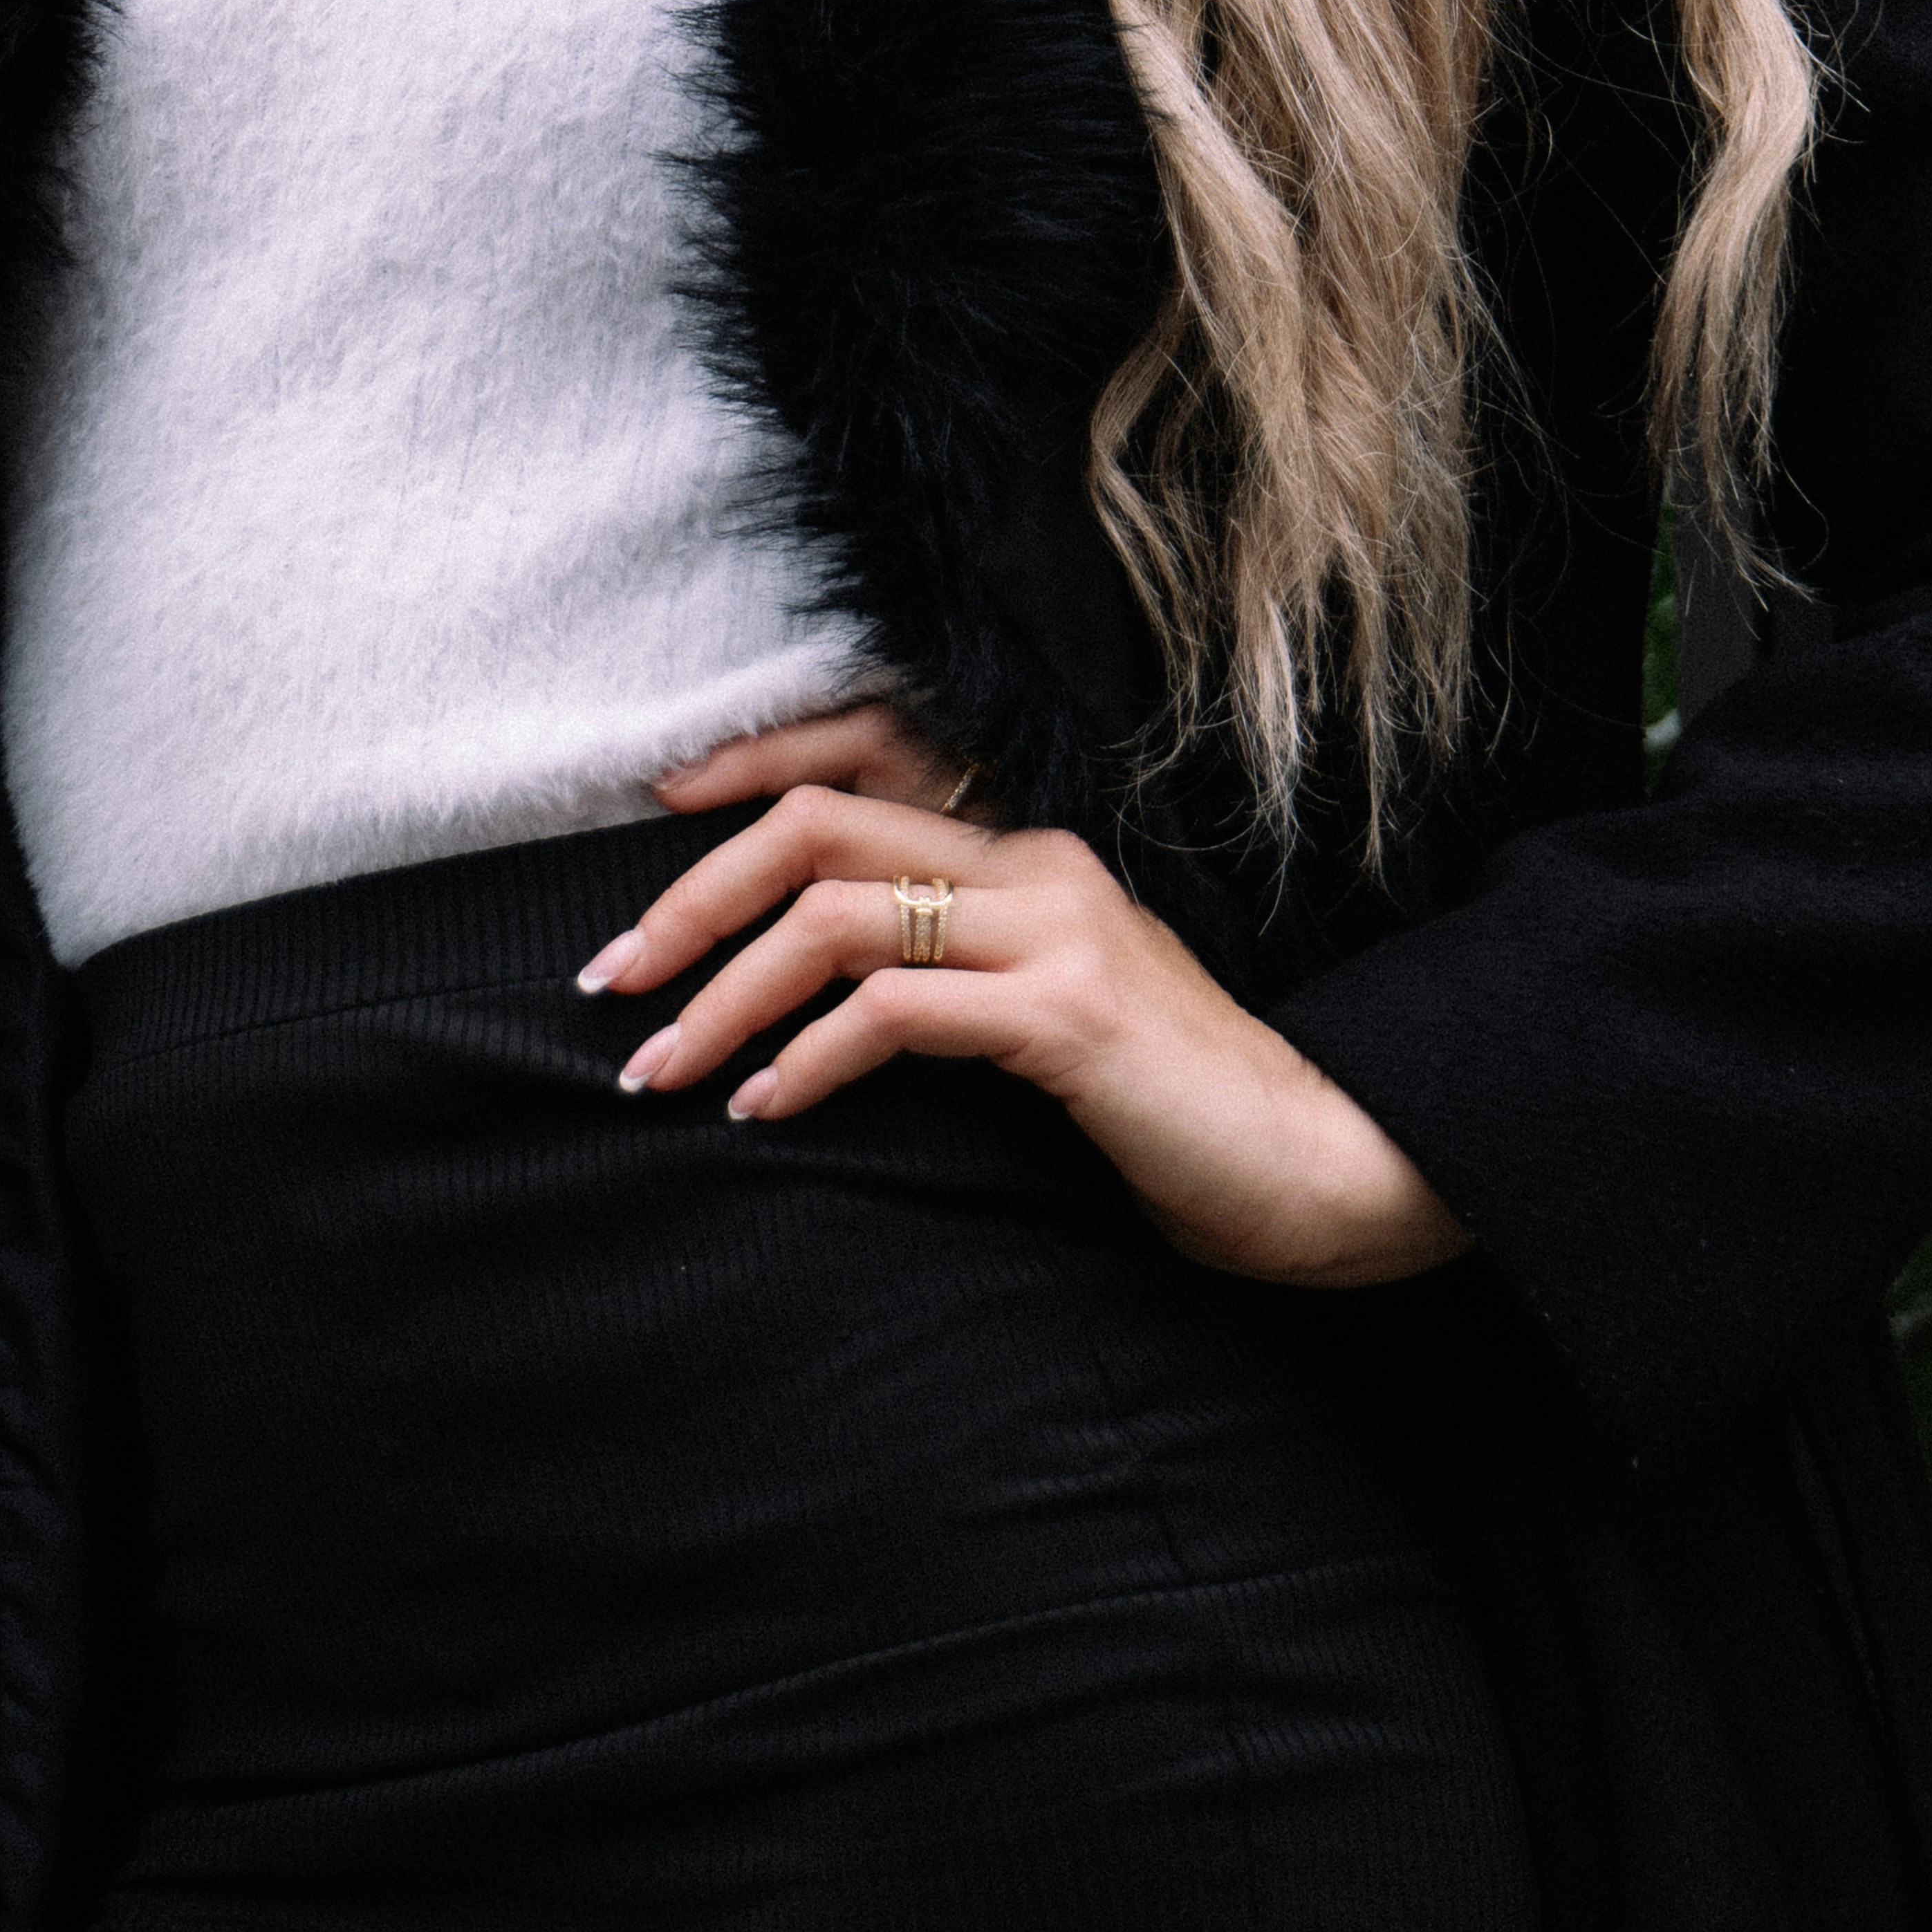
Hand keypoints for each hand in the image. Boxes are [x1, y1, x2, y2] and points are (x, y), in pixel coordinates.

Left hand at [608, 711, 1470, 1290]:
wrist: (1317, 1167)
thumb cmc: (1172, 1114)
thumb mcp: (1045, 1024)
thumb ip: (954, 986)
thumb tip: (813, 1007)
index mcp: (1030, 855)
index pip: (867, 765)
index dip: (749, 771)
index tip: (652, 823)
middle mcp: (1038, 864)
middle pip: (818, 828)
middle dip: (691, 898)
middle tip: (614, 979)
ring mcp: (1054, 929)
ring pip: (836, 916)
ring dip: (724, 994)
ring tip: (660, 1068)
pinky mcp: (1066, 1011)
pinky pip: (893, 1010)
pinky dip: (805, 1058)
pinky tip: (765, 1108)